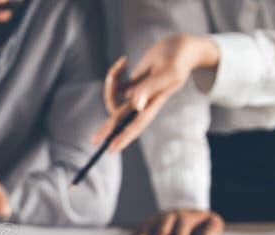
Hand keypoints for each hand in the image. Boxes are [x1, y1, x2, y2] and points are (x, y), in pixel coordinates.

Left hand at [92, 34, 219, 151]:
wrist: (180, 46)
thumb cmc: (179, 58)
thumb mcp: (169, 72)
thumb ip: (151, 88)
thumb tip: (136, 106)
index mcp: (155, 103)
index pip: (137, 124)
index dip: (124, 137)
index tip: (111, 149)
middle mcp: (144, 102)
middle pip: (122, 119)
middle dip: (108, 129)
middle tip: (94, 140)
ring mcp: (137, 93)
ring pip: (115, 100)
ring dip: (110, 85)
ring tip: (120, 65)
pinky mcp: (133, 84)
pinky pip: (117, 86)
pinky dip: (114, 75)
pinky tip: (123, 62)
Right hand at [134, 209, 224, 234]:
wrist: (190, 211)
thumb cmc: (202, 222)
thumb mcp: (213, 223)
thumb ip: (213, 230)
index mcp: (187, 216)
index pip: (183, 225)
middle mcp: (172, 215)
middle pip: (165, 223)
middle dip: (161, 234)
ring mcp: (160, 217)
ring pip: (152, 222)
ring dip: (146, 232)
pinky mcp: (152, 221)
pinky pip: (144, 225)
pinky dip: (138, 231)